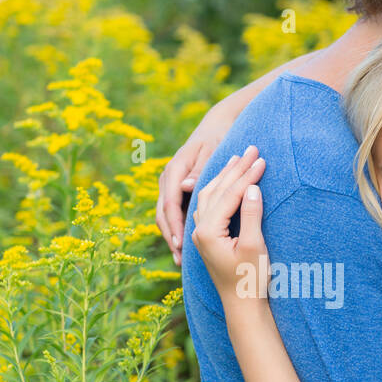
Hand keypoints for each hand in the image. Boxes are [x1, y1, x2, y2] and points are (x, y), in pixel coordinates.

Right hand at [157, 98, 240, 264]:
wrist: (216, 122)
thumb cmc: (218, 136)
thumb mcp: (211, 151)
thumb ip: (200, 169)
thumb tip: (183, 188)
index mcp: (175, 170)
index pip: (171, 204)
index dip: (175, 226)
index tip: (181, 245)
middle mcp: (168, 177)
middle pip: (163, 213)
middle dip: (170, 237)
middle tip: (179, 259)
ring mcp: (170, 183)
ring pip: (165, 215)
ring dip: (172, 235)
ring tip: (180, 258)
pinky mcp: (177, 188)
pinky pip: (173, 211)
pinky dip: (177, 228)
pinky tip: (185, 245)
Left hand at [189, 145, 267, 301]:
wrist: (241, 306)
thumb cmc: (251, 280)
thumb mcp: (255, 247)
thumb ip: (252, 216)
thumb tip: (253, 188)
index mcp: (209, 232)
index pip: (230, 195)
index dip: (247, 175)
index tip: (263, 158)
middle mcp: (199, 231)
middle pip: (216, 190)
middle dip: (235, 169)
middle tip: (252, 148)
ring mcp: (200, 234)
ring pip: (209, 195)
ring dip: (224, 175)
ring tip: (238, 158)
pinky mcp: (206, 238)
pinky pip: (209, 204)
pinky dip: (219, 188)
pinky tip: (226, 180)